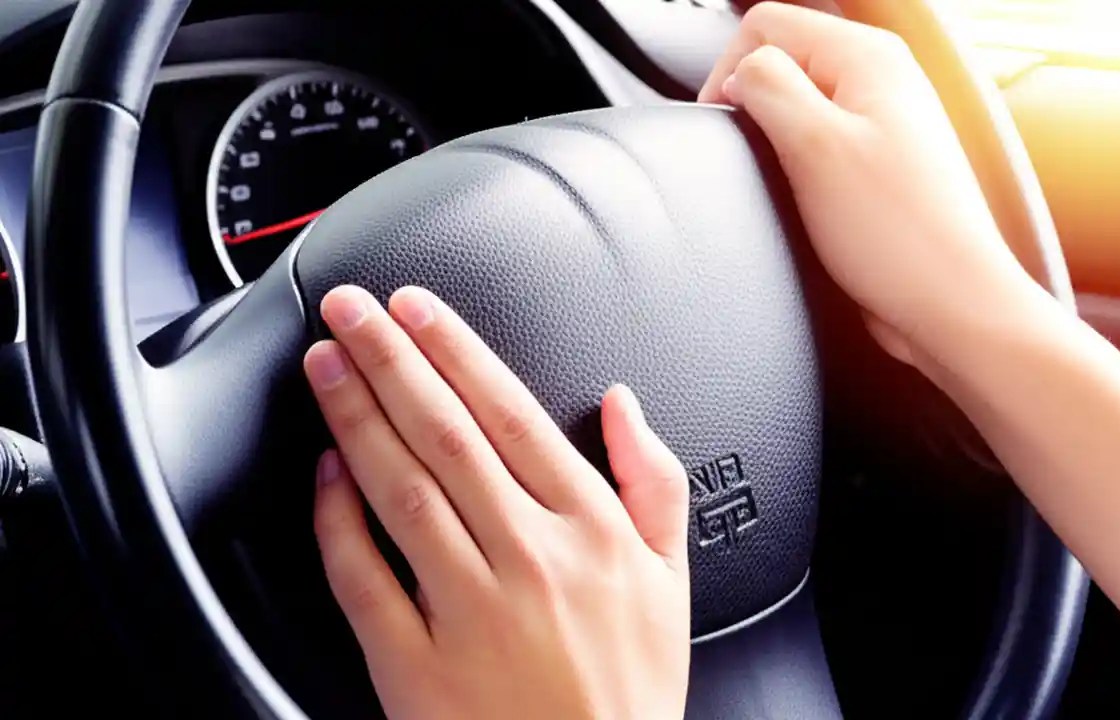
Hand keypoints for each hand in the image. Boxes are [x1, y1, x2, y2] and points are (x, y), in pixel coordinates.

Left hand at [303, 285, 690, 719]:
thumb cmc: (627, 692)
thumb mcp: (672, 581)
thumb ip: (655, 481)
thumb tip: (625, 403)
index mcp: (592, 532)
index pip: (513, 415)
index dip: (456, 352)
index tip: (416, 307)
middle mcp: (530, 560)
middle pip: (446, 435)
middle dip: (392, 359)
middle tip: (349, 305)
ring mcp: (468, 610)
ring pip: (401, 489)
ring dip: (356, 417)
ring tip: (326, 363)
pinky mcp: (414, 664)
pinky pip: (362, 578)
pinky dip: (337, 519)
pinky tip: (324, 473)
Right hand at [699, 2, 1041, 364]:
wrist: (952, 305)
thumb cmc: (896, 234)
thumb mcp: (813, 146)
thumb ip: (767, 87)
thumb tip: (739, 72)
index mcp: (869, 57)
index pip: (765, 25)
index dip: (728, 69)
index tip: (724, 126)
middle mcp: (883, 79)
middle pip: (783, 61)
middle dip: (755, 105)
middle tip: (760, 160)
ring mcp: (886, 123)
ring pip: (799, 106)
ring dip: (778, 140)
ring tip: (792, 184)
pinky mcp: (882, 166)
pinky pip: (822, 144)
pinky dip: (801, 165)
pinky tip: (809, 200)